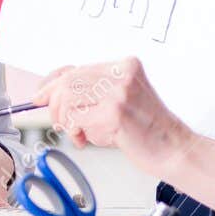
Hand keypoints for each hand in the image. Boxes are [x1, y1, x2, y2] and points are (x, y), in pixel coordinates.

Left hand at [33, 58, 193, 179]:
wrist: (174, 149)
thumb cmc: (148, 131)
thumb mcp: (120, 101)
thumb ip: (93, 93)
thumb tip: (52, 94)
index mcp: (124, 66)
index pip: (75, 68)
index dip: (52, 83)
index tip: (40, 96)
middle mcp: (122, 73)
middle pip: (67, 82)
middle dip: (56, 107)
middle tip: (61, 124)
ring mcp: (119, 91)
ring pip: (68, 99)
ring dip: (68, 122)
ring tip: (81, 134)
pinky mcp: (115, 112)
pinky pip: (77, 119)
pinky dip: (78, 132)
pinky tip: (89, 139)